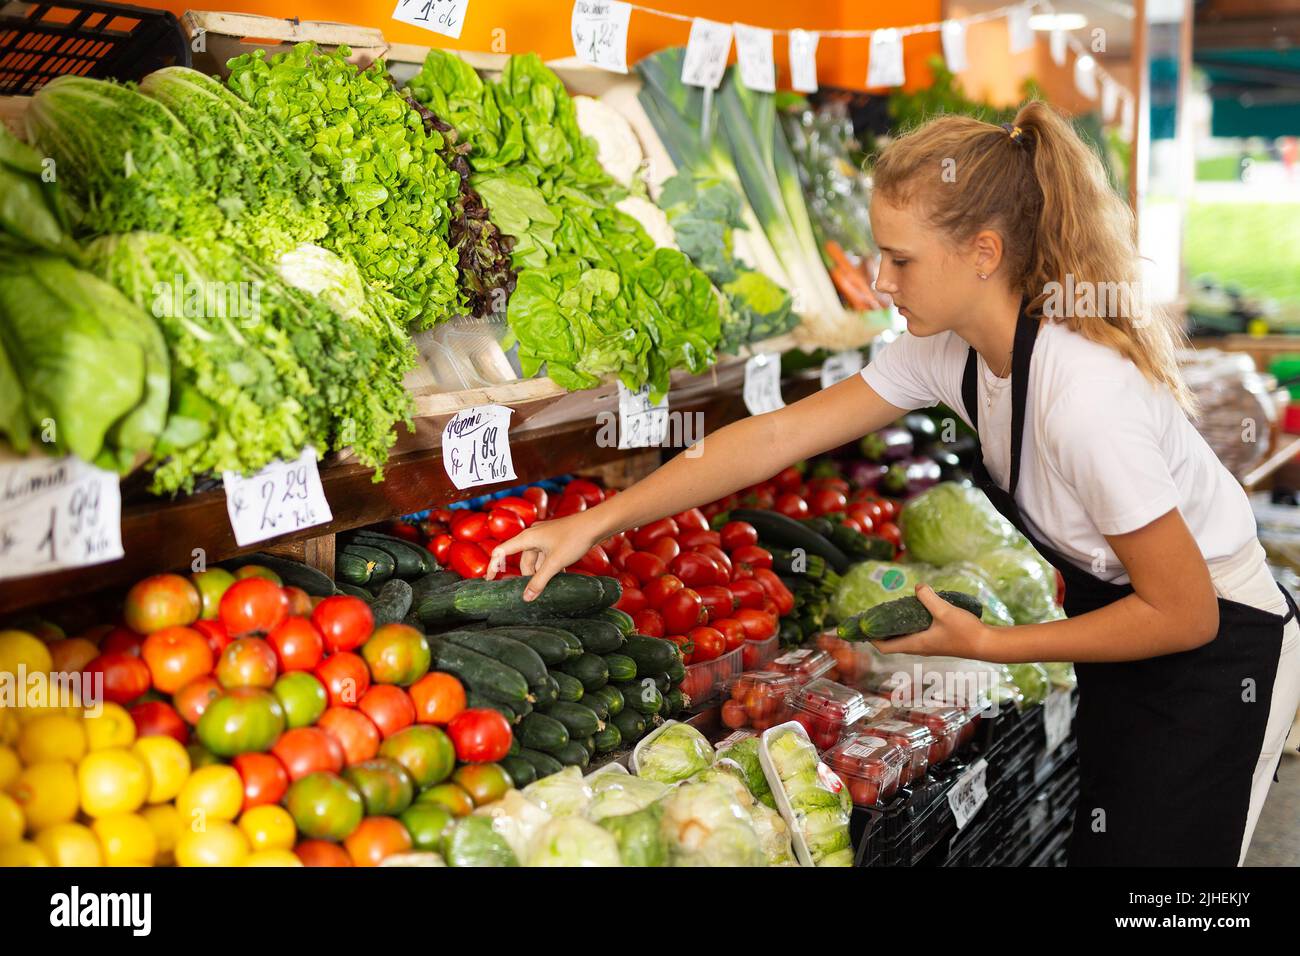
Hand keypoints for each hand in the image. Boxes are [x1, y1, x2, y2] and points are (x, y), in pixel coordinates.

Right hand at [485, 512, 603, 600]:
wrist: (595, 525)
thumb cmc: (574, 538)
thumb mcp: (555, 563)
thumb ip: (539, 581)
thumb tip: (526, 597)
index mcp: (527, 538)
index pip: (501, 551)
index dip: (493, 565)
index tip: (489, 580)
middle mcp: (532, 536)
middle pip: (523, 560)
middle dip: (529, 576)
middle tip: (539, 590)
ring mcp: (544, 537)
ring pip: (537, 560)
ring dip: (543, 572)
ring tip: (554, 582)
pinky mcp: (555, 540)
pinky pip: (546, 556)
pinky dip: (550, 566)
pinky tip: (561, 575)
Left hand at [869, 584, 989, 658]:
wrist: (986, 643)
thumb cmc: (965, 632)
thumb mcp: (944, 611)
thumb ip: (929, 599)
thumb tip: (918, 586)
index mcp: (915, 644)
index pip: (884, 647)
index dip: (870, 638)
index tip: (862, 626)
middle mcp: (918, 647)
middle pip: (891, 642)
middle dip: (880, 630)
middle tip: (874, 613)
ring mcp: (927, 645)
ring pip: (903, 638)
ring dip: (895, 627)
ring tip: (891, 609)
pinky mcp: (936, 641)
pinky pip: (915, 634)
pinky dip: (908, 625)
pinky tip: (914, 610)